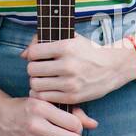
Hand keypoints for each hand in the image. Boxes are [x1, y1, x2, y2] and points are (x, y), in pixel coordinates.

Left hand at [20, 33, 135, 103]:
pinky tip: (49, 88)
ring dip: (36, 82)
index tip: (38, 56)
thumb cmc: (87, 51)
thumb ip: (45, 42)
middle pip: (32, 70)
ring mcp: (70, 83)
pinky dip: (43, 93)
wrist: (112, 68)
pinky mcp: (73, 97)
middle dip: (33, 69)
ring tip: (43, 79)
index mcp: (66, 47)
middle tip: (40, 69)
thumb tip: (23, 54)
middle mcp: (68, 65)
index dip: (32, 54)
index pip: (33, 52)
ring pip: (36, 85)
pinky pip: (45, 97)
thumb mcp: (70, 39)